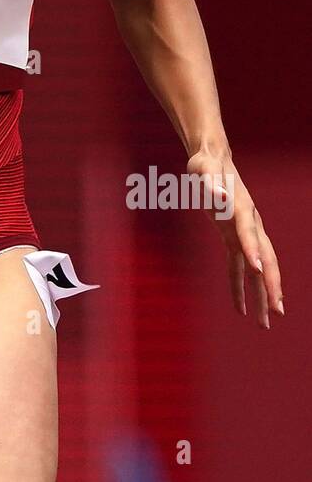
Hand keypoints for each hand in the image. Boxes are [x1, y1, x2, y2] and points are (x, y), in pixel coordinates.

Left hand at [186, 149, 284, 327]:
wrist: (211, 159)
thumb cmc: (206, 165)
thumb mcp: (203, 170)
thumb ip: (210, 183)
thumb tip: (219, 196)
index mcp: (243, 209)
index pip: (250, 233)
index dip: (254, 251)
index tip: (258, 271)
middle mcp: (249, 224)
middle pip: (266, 258)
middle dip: (272, 285)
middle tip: (278, 311)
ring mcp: (244, 233)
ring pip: (257, 269)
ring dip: (262, 295)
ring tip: (265, 322)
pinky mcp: (233, 238)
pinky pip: (238, 267)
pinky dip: (239, 287)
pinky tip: (240, 309)